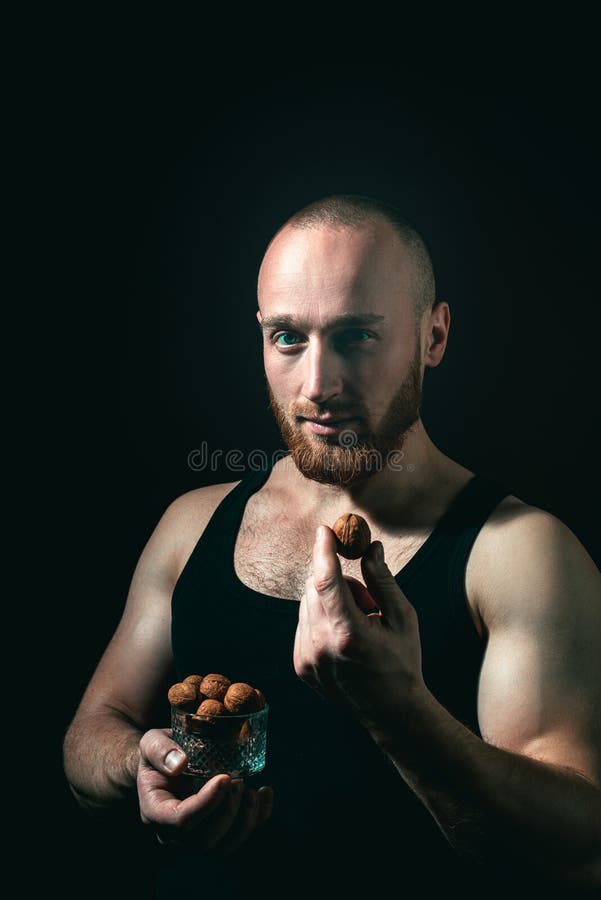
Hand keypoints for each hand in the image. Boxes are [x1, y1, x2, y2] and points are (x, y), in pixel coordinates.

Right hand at [137, 728, 273, 854]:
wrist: (166, 764)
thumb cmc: (158, 754)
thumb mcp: (151, 743)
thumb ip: (160, 751)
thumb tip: (180, 763)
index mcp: (155, 812)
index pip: (180, 821)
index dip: (206, 803)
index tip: (225, 777)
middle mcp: (174, 834)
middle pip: (204, 841)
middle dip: (228, 812)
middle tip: (238, 780)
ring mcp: (196, 838)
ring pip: (224, 847)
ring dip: (245, 820)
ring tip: (249, 788)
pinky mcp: (217, 833)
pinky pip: (241, 837)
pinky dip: (259, 818)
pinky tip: (265, 792)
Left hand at [293, 525, 427, 734]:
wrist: (391, 712)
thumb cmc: (403, 661)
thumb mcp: (402, 618)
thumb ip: (382, 580)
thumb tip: (370, 547)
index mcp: (349, 633)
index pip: (326, 580)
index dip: (323, 551)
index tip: (324, 530)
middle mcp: (321, 646)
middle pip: (315, 587)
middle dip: (337, 580)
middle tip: (365, 599)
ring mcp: (307, 658)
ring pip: (307, 603)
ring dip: (329, 600)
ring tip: (358, 624)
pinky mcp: (300, 665)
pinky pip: (303, 623)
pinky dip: (320, 618)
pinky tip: (345, 639)